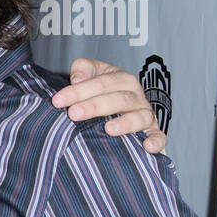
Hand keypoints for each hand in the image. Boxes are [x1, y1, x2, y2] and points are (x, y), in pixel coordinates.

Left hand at [51, 58, 166, 154]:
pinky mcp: (153, 132)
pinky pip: (159, 136)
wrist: (123, 106)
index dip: (78, 91)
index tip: (58, 100)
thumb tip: (77, 78)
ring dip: (125, 123)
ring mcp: (145, 114)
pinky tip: (147, 147)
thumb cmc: (102, 91)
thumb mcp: (93, 74)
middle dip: (95, 106)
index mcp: (121, 80)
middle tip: (73, 114)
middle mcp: (136, 96)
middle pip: (118, 99)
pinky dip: (156, 141)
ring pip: (139, 117)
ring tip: (108, 129)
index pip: (101, 83)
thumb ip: (84, 69)